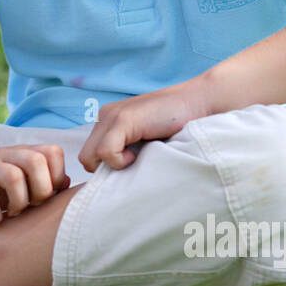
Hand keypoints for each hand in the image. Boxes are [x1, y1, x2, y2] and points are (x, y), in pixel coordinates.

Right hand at [0, 145, 70, 224]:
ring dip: (18, 202)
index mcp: (19, 153)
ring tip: (12, 214)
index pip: (53, 153)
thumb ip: (40, 181)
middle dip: (40, 190)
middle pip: (35, 161)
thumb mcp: (14, 182)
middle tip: (30, 206)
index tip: (45, 196)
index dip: (56, 177)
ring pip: (12, 176)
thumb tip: (67, 183)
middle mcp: (3, 155)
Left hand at [78, 78, 214, 172]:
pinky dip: (120, 160)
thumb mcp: (146, 141)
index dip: (106, 168)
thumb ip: (128, 151)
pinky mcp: (123, 120)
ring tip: (137, 159)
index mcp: (108, 121)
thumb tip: (112, 184)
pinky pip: (105, 152)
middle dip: (106, 169)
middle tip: (132, 166)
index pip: (90, 154)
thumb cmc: (178, 126)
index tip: (128, 170)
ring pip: (90, 156)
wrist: (200, 102)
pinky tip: (138, 154)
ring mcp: (112, 116)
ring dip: (113, 165)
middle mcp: (105, 117)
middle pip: (85, 157)